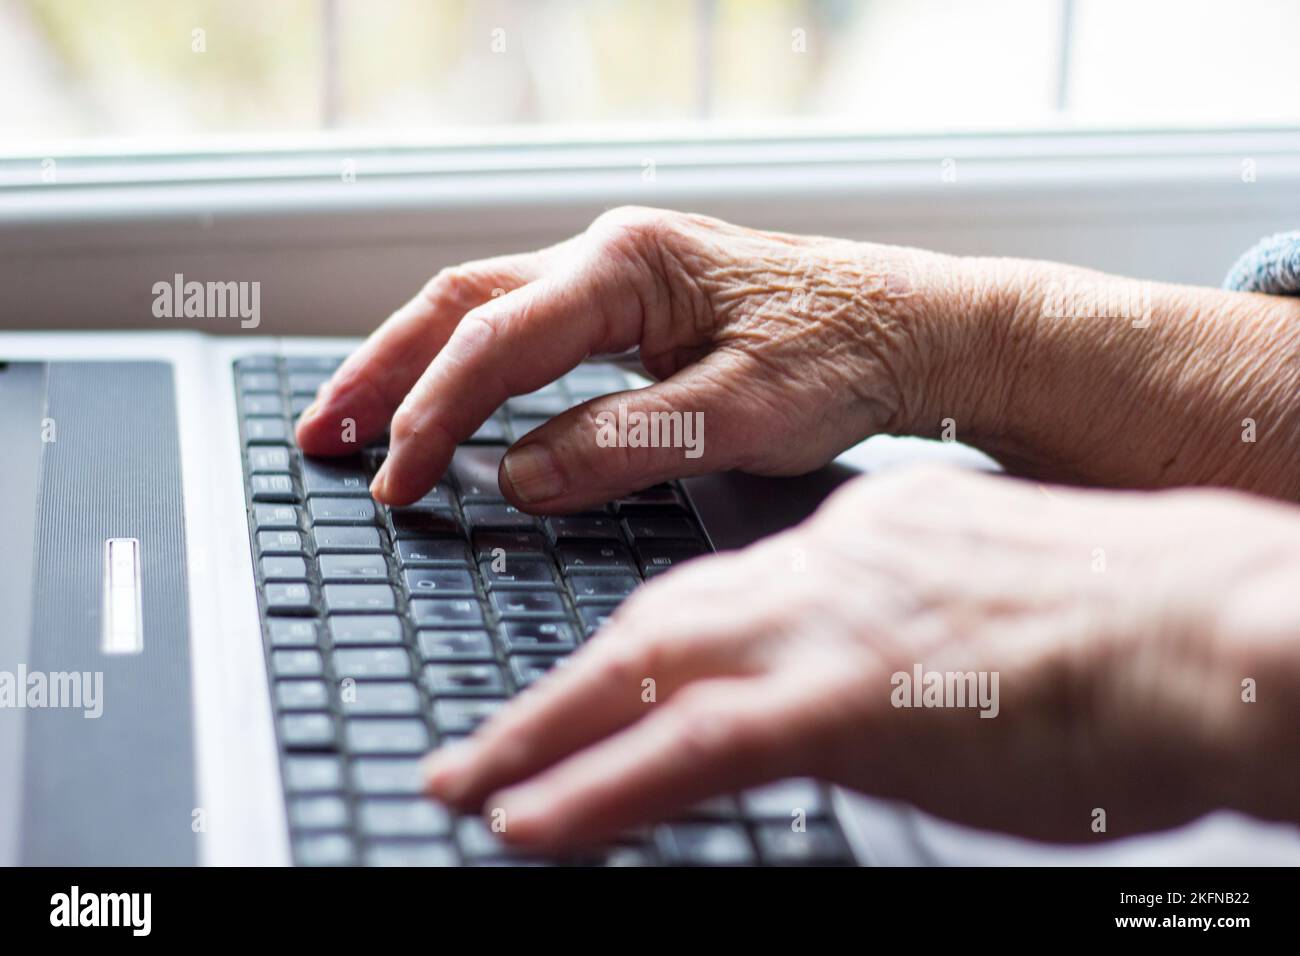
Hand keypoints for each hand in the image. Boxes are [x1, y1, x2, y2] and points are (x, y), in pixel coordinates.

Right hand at [295, 206, 985, 509]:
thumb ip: (622, 446)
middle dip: (382, 371)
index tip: (398, 483)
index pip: (497, 344)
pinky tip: (443, 402)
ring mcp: (618, 279)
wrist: (916, 331)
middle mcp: (610, 256)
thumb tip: (516, 479)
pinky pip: (524, 332)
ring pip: (483, 312)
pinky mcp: (632, 309)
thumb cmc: (849, 356)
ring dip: (412, 365)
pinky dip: (468, 369)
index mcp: (629, 265)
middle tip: (323, 436)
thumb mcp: (740, 414)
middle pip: (460, 306)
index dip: (433, 417)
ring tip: (353, 421)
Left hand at [420, 465, 1299, 849]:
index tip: (594, 688)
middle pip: (654, 623)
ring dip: (544, 741)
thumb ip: (903, 630)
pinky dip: (599, 791)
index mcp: (864, 538)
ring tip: (473, 789)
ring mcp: (831, 627)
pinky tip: (530, 825)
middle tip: (484, 746)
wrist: (1217, 625)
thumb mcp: (986, 611)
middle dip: (558, 692)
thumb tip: (866, 674)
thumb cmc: (1135, 628)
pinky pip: (690, 747)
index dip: (642, 648)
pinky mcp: (848, 699)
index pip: (718, 590)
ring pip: (645, 674)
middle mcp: (828, 565)